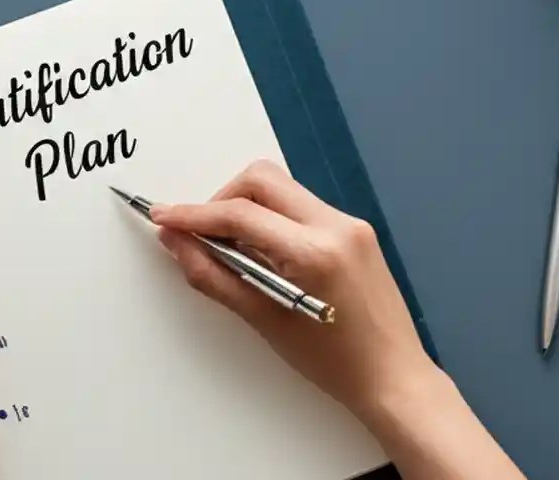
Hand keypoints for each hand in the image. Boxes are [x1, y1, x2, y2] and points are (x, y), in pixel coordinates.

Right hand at [149, 160, 438, 422]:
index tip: (163, 217)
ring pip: (281, 190)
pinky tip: (264, 256)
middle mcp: (336, 225)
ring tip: (232, 251)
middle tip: (203, 236)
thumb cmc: (334, 363)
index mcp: (315, 251)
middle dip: (222, 199)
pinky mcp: (356, 230)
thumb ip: (214, 277)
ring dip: (247, 208)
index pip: (241, 214)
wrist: (395, 378)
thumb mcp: (265, 322)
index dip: (194, 214)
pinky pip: (300, 208)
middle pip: (262, 180)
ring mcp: (350, 224)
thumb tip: (176, 243)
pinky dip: (271, 220)